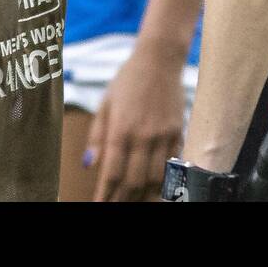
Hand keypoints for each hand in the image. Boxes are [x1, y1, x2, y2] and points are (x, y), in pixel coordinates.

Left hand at [86, 40, 187, 200]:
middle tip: (115, 207)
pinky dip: (163, 182)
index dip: (105, 194)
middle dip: (123, 200)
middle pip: (134, 181)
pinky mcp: (178, 133)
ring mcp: (163, 136)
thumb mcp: (106, 103)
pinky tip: (155, 189)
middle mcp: (143, 135)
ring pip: (156, 179)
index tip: (99, 205)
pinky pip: (172, 166)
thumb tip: (89, 163)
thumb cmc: (128, 79)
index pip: (112, 172)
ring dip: (145, 197)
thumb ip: (97, 135)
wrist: (159, 59)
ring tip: (135, 202)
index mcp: (121, 127)